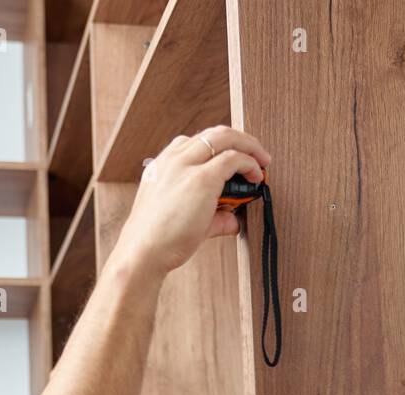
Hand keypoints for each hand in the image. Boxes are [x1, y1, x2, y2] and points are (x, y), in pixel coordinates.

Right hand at [109, 125, 271, 275]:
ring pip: (225, 136)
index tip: (234, 158)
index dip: (219, 147)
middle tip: (257, 154)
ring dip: (249, 145)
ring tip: (262, 161)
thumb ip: (211, 216)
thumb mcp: (183, 219)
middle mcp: (173, 159)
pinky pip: (234, 158)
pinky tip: (257, 177)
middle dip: (241, 139)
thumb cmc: (157, 240)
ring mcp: (186, 165)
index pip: (195, 142)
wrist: (142, 252)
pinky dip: (250, 164)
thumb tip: (233, 220)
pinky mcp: (202, 179)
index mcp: (163, 165)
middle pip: (214, 132)